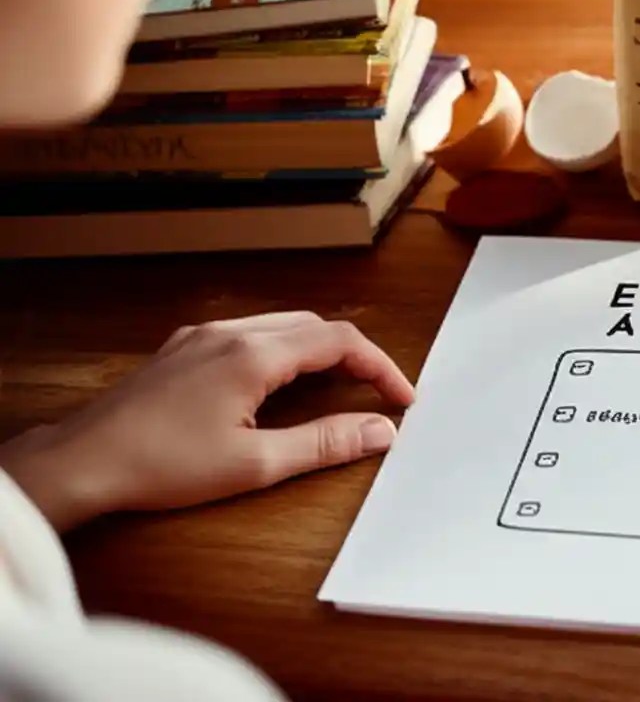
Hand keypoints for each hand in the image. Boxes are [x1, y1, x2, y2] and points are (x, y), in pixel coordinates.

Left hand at [0, 312, 415, 531]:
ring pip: (282, 326)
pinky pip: (250, 333)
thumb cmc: (162, 466)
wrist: (83, 461)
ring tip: (338, 390)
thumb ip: (324, 443)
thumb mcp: (255, 465)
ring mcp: (203, 336)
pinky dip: (284, 351)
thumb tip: (380, 431)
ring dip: (319, 351)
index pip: (340, 341)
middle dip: (355, 356)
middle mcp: (231, 332)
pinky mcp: (183, 348)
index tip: (402, 399)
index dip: (381, 367)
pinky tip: (280, 386)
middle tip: (377, 395)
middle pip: (315, 326)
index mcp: (254, 355)